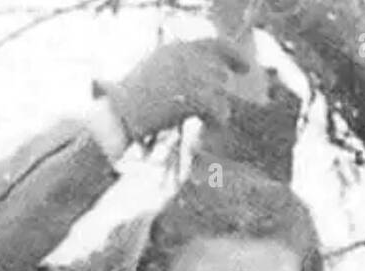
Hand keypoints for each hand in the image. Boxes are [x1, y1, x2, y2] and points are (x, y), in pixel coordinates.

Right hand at [101, 38, 249, 139]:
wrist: (120, 117)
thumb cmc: (131, 102)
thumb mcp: (154, 72)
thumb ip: (180, 67)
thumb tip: (207, 75)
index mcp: (177, 49)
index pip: (216, 44)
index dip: (234, 55)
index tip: (244, 68)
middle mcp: (188, 58)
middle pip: (219, 74)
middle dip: (217, 95)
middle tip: (209, 111)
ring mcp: (193, 76)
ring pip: (221, 93)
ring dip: (216, 110)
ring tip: (205, 123)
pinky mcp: (195, 97)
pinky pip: (219, 110)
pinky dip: (216, 123)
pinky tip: (208, 131)